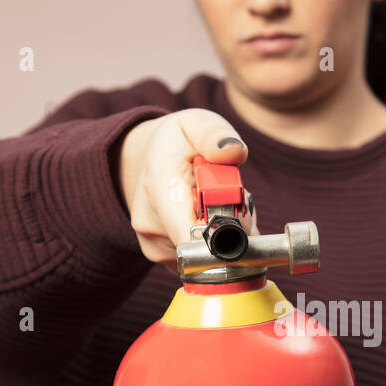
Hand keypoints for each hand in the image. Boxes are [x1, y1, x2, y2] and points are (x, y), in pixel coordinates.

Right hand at [110, 108, 259, 274]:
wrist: (146, 161)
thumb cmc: (176, 143)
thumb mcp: (195, 123)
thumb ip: (215, 134)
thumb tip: (234, 151)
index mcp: (159, 188)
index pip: (192, 234)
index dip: (225, 232)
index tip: (239, 211)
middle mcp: (151, 224)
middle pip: (211, 246)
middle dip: (235, 226)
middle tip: (233, 195)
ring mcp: (156, 247)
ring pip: (211, 255)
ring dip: (227, 234)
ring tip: (216, 203)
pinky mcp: (166, 260)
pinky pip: (204, 262)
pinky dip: (216, 243)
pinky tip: (208, 219)